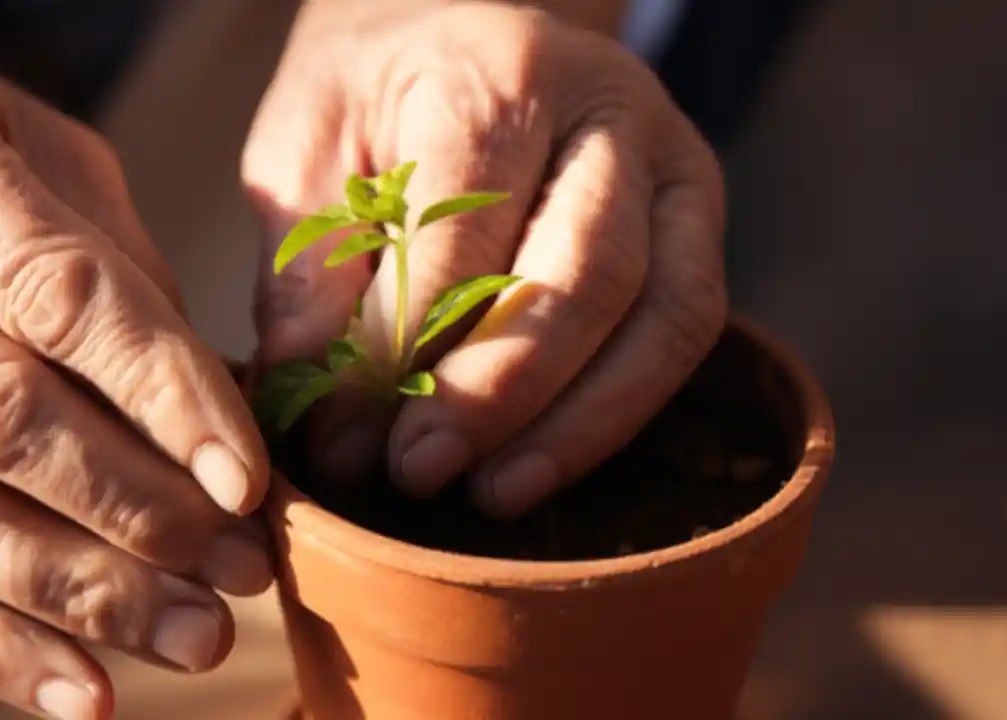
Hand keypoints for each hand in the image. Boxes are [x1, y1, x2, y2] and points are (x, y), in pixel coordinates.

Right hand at [0, 23, 268, 719]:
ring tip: (195, 635)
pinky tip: (81, 693)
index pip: (58, 297)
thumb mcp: (41, 152)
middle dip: (135, 511)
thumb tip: (211, 415)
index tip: (248, 478)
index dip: (162, 395)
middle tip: (241, 567)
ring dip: (80, 594)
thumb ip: (122, 270)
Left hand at [243, 1, 725, 517]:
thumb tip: (314, 403)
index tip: (343, 439)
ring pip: (664, 313)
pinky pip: (687, 328)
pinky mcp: (699, 216)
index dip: (403, 347)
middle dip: (497, 395)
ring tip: (491, 495)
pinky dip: (621, 409)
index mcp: (496, 68)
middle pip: (583, 274)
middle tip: (416, 474)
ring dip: (576, 424)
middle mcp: (610, 106)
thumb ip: (310, 264)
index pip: (462, 230)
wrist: (459, 29)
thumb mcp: (307, 146)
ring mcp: (674, 161)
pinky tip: (544, 463)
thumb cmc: (374, 96)